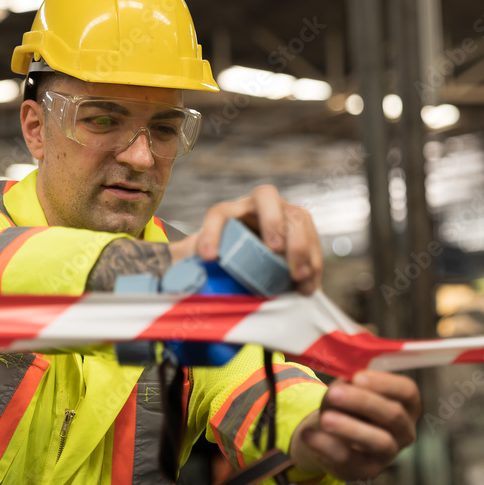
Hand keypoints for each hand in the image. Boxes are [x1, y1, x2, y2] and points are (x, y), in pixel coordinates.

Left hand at [186, 185, 322, 294]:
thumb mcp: (198, 267)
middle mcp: (256, 207)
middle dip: (272, 220)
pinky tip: (309, 286)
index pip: (218, 214)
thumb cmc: (220, 267)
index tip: (208, 259)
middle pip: (265, 197)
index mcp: (227, 214)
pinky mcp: (303, 233)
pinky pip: (313, 239)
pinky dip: (314, 262)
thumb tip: (170, 285)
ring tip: (298, 277)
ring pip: (297, 217)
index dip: (211, 233)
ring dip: (301, 245)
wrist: (246, 269)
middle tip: (273, 249)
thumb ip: (184, 270)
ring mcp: (284, 215)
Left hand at [289, 370, 421, 480]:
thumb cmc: (347, 406)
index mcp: (407, 405)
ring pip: (379, 441)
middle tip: (334, 394)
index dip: (384, 383)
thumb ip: (348, 387)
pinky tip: (308, 434)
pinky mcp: (368, 471)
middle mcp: (404, 431)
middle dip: (363, 402)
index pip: (407, 391)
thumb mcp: (347, 390)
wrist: (331, 435)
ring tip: (325, 418)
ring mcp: (389, 454)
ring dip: (351, 428)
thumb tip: (343, 387)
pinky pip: (349, 459)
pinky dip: (326, 445)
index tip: (356, 377)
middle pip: (393, 415)